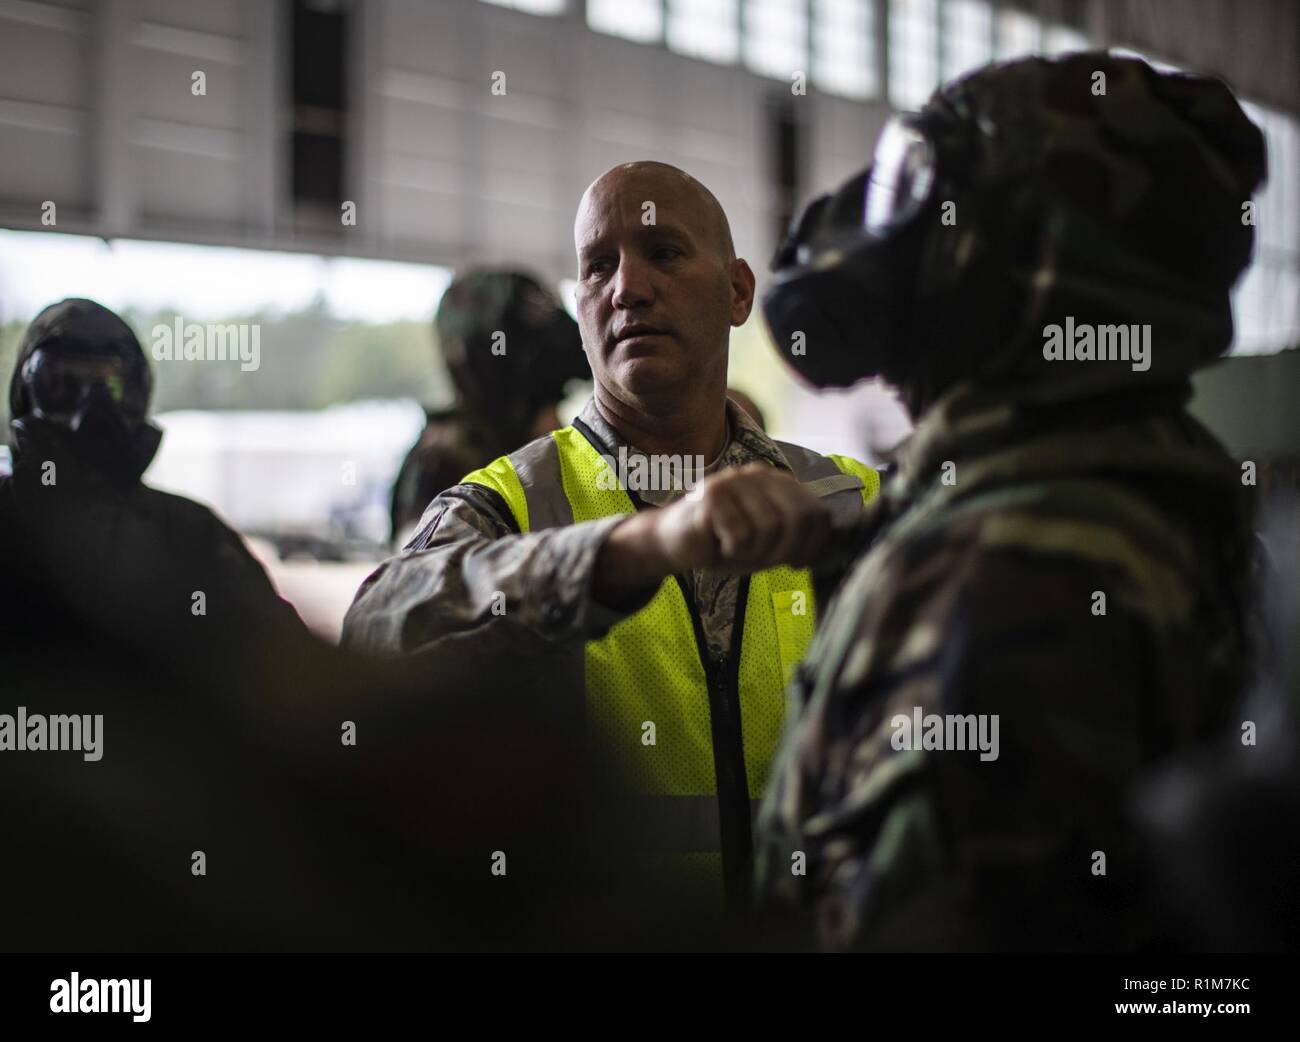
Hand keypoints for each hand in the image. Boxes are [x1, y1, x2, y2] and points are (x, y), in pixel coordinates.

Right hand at [594, 464, 831, 604]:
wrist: (673, 542)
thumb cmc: (724, 543)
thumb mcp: (768, 541)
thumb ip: (797, 535)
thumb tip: (834, 542)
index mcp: (777, 481)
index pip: (817, 512)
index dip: (812, 545)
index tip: (796, 562)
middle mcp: (758, 474)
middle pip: (799, 518)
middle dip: (785, 550)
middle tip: (763, 561)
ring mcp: (734, 481)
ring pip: (770, 529)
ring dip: (754, 553)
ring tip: (734, 550)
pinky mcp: (712, 496)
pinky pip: (742, 536)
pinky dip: (732, 552)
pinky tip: (718, 546)